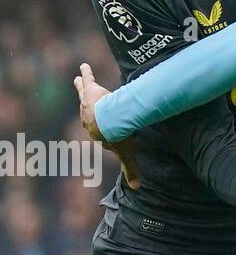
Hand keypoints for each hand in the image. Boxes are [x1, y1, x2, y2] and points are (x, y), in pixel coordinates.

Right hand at [74, 61, 140, 188]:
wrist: (110, 121)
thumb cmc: (117, 137)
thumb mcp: (126, 153)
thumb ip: (131, 169)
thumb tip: (137, 188)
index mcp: (96, 132)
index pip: (99, 131)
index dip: (104, 131)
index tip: (111, 131)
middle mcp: (88, 117)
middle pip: (87, 111)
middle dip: (87, 108)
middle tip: (87, 103)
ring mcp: (87, 103)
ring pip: (83, 95)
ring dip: (82, 87)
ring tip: (79, 80)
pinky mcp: (90, 90)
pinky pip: (87, 79)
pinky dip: (86, 72)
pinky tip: (84, 65)